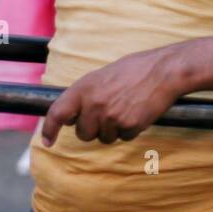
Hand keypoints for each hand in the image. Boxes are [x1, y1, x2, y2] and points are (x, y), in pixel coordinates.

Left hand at [41, 48, 184, 146]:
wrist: (164, 70)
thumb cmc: (136, 69)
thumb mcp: (103, 75)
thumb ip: (86, 94)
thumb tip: (71, 115)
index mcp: (84, 88)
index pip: (57, 113)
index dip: (49, 130)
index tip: (47, 142)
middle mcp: (94, 104)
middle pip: (83, 133)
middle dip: (94, 128)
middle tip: (109, 113)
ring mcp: (111, 117)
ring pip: (104, 138)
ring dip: (114, 129)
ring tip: (127, 108)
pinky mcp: (128, 126)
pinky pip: (124, 137)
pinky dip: (131, 129)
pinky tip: (138, 112)